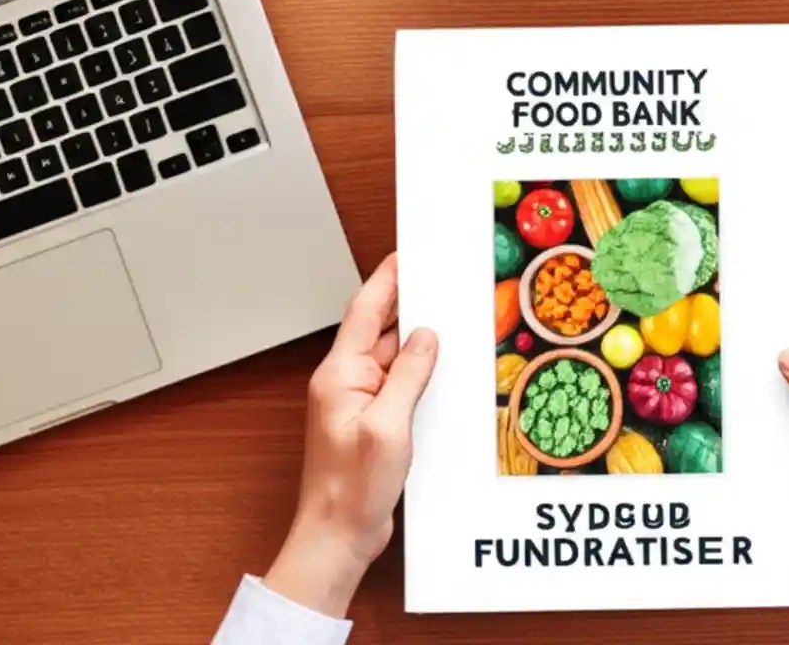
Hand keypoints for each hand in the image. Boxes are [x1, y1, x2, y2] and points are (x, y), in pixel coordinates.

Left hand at [264, 254, 438, 616]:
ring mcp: (358, 402)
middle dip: (410, 303)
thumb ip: (409, 375)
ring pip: (393, 357)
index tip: (406, 254)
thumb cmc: (351, 489)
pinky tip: (440, 371)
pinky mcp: (372, 421)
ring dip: (418, 342)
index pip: (365, 311)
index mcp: (339, 374)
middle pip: (381, 329)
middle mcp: (345, 382)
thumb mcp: (389, 426)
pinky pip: (398, 383)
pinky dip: (418, 372)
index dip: (387, 278)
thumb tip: (426, 336)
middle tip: (440, 279)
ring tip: (450, 319)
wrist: (338, 535)